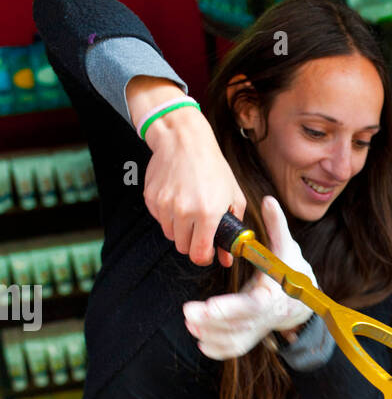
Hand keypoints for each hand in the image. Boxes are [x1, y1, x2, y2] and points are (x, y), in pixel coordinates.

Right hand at [127, 76, 244, 268]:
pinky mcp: (151, 198)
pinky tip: (177, 198)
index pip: (199, 255)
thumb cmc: (212, 166)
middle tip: (200, 228)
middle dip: (193, 242)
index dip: (204, 257)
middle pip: (183, 248)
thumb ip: (233, 230)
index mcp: (207, 213)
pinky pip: (159, 220)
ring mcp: (165, 205)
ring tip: (189, 209)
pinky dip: (168, 216)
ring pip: (170, 235)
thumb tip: (227, 258)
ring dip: (180, 229)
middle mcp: (184, 211)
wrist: (184, 140)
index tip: (207, 251)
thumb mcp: (233, 196)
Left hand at [182, 196, 316, 359]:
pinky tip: (200, 341)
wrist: (302, 302)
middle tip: (188, 314)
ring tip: (189, 324)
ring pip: (233, 340)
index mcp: (273, 296)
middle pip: (238, 325)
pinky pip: (234, 348)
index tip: (207, 306)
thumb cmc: (292, 272)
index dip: (229, 308)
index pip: (250, 306)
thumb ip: (277, 226)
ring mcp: (258, 330)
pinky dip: (217, 349)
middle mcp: (266, 317)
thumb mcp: (288, 248)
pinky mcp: (252, 337)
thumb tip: (268, 200)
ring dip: (211, 335)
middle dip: (212, 323)